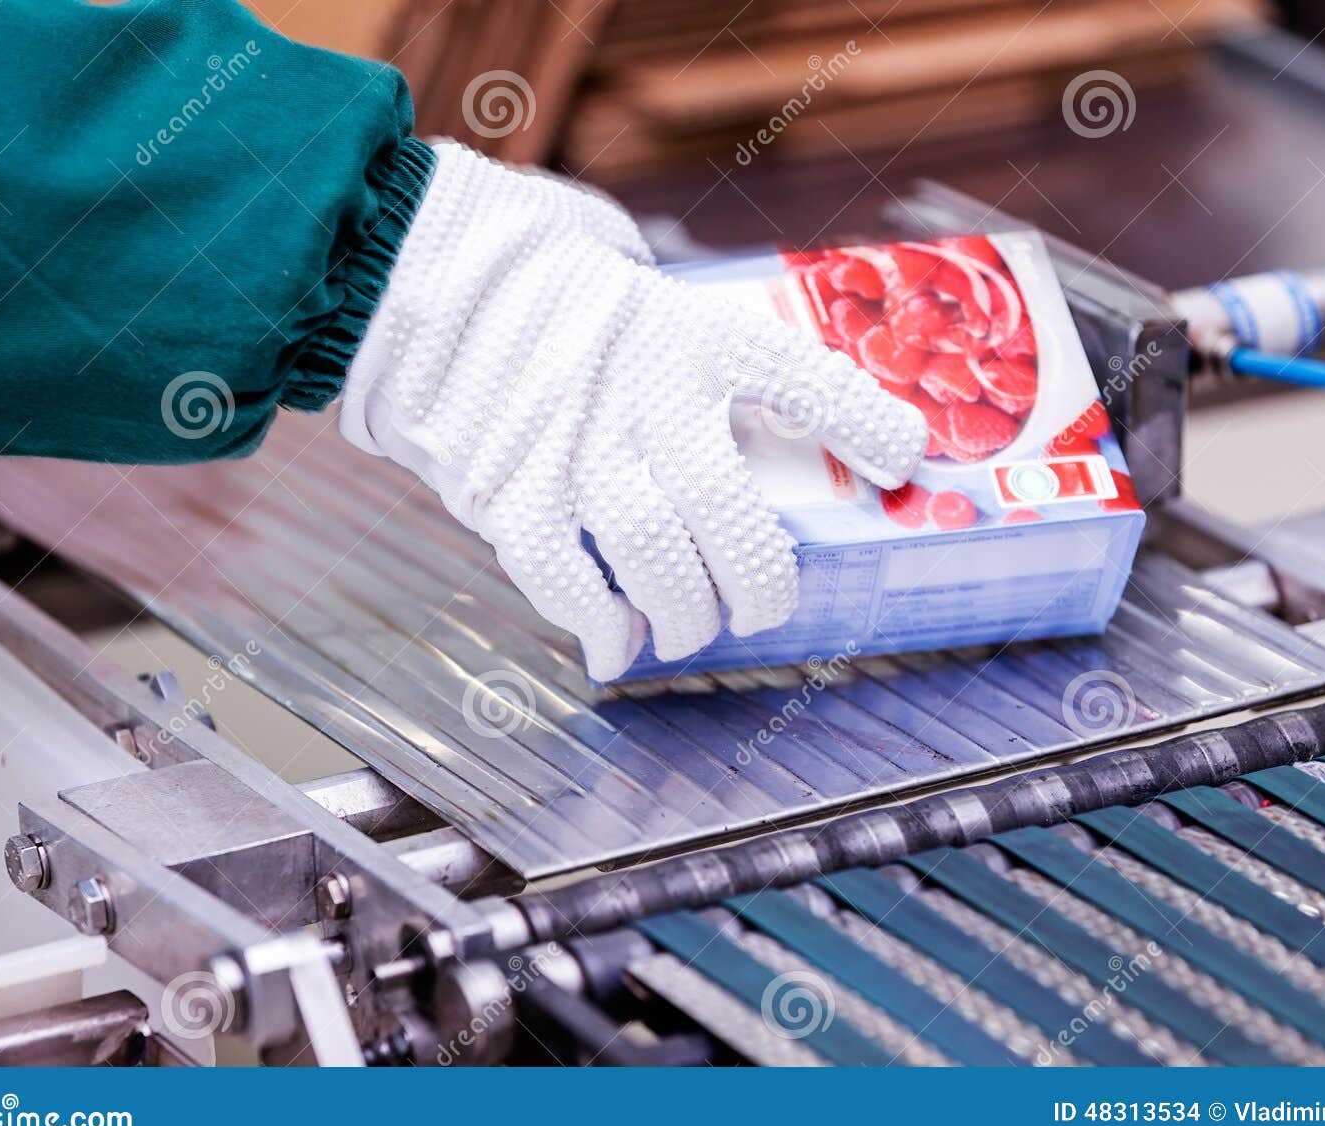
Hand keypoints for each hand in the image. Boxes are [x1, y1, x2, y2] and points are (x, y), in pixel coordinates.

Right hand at [341, 143, 926, 679]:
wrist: (422, 279)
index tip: (901, 459)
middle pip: (730, 515)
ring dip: (687, 617)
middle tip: (766, 607)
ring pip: (655, 560)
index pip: (797, 378)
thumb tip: (762, 412)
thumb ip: (698, 350)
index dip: (859, 422)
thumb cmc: (546, 291)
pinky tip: (618, 646)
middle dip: (763, 584)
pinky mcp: (509, 492)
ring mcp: (573, 449)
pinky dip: (599, 628)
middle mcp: (640, 395)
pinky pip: (565, 582)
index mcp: (685, 333)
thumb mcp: (644, 289)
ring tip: (693, 630)